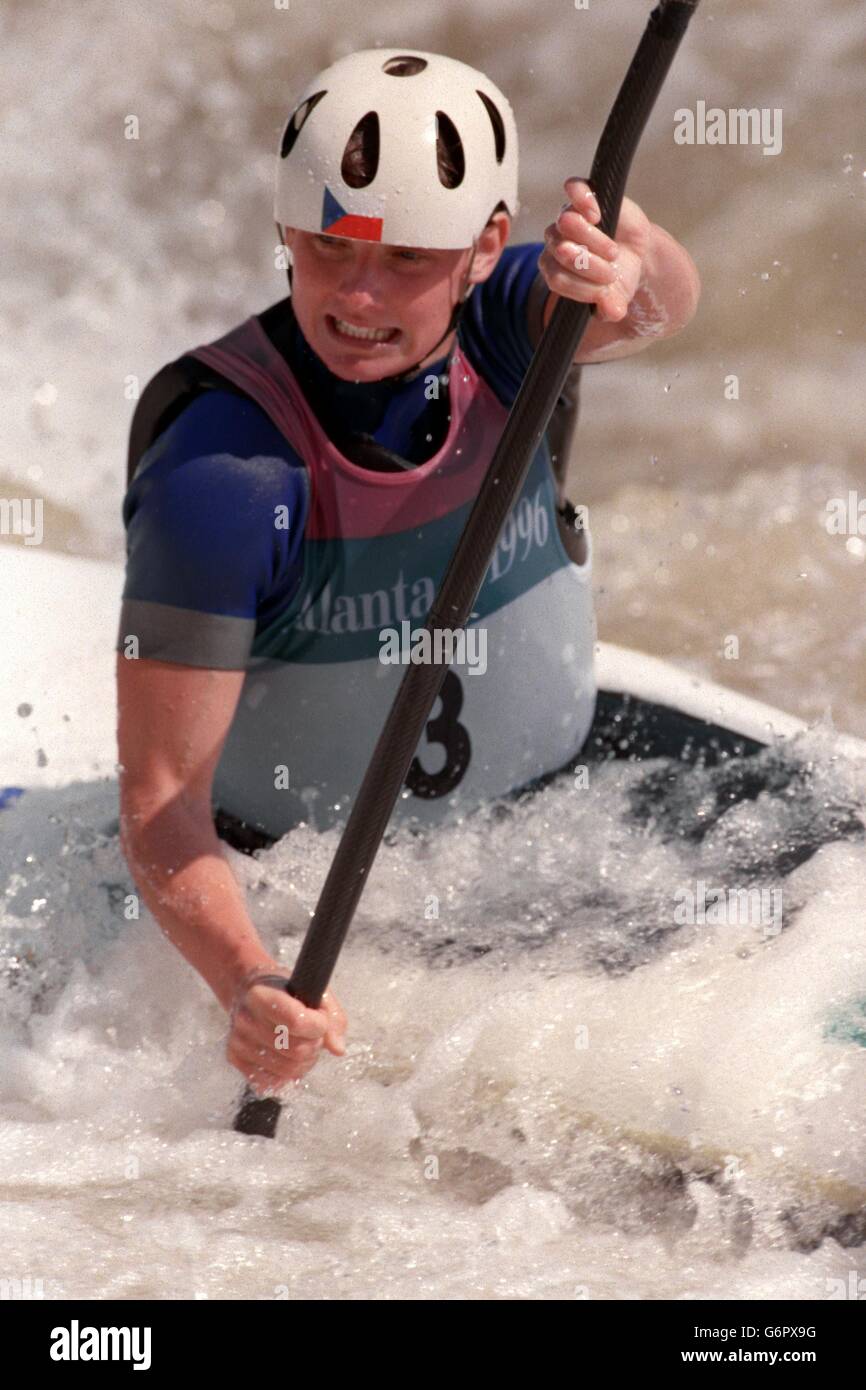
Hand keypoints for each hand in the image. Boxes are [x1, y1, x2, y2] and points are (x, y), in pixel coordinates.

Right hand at [227, 968, 346, 1095]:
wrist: (251, 991)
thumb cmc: (287, 991)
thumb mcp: (314, 992)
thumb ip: (333, 1017)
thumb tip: (338, 1049)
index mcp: (261, 995)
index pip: (297, 1022)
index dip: (319, 1026)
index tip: (320, 1019)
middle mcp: (245, 1019)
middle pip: (296, 1050)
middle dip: (314, 1045)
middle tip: (312, 1034)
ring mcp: (238, 1042)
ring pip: (287, 1070)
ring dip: (304, 1061)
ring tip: (301, 1044)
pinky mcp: (235, 1059)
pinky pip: (271, 1082)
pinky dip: (287, 1074)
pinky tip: (287, 1057)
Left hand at [539, 177, 651, 322]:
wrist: (633, 252)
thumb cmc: (618, 277)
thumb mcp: (618, 297)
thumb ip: (611, 308)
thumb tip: (613, 311)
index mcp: (555, 269)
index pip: (557, 278)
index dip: (581, 287)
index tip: (604, 291)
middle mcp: (556, 242)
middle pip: (560, 252)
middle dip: (589, 266)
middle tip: (611, 273)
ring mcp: (568, 217)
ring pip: (567, 224)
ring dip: (593, 240)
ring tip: (613, 252)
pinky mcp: (584, 196)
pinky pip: (574, 188)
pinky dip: (582, 200)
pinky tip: (595, 214)